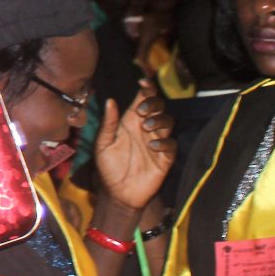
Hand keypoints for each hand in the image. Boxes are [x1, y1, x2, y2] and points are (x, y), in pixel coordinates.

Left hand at [95, 79, 175, 211]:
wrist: (117, 193)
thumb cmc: (108, 167)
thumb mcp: (102, 144)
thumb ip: (108, 123)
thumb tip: (110, 101)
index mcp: (130, 122)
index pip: (142, 100)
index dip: (146, 89)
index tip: (143, 81)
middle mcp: (145, 129)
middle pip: (158, 107)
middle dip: (154, 103)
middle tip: (142, 112)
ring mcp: (157, 143)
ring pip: (168, 123)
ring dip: (159, 121)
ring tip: (146, 127)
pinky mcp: (165, 158)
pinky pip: (172, 145)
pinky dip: (164, 142)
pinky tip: (152, 145)